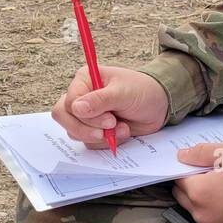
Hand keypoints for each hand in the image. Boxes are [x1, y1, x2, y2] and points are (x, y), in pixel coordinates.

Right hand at [53, 65, 169, 148]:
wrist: (159, 106)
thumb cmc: (142, 91)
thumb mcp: (124, 93)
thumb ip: (100, 100)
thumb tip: (76, 108)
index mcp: (85, 80)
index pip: (70, 102)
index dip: (86, 115)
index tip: (110, 119)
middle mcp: (81, 97)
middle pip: (64, 117)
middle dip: (86, 129)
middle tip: (109, 130)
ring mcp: (86, 115)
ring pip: (75, 133)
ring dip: (100, 136)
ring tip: (123, 128)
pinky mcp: (94, 129)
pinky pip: (89, 143)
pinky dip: (106, 142)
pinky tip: (123, 132)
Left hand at [173, 142, 222, 222]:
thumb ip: (201, 152)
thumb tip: (181, 155)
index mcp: (198, 192)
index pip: (178, 179)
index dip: (187, 170)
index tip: (200, 166)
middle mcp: (200, 213)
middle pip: (183, 196)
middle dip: (192, 185)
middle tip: (212, 176)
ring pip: (196, 210)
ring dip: (203, 200)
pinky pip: (211, 221)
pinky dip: (215, 212)